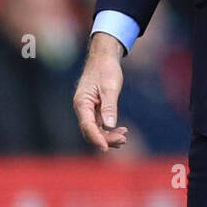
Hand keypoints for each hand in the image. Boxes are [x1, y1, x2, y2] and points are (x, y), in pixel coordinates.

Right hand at [73, 33, 128, 150]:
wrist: (104, 57)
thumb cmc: (106, 69)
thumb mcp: (110, 87)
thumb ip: (109, 106)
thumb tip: (109, 125)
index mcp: (82, 103)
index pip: (87, 126)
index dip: (97, 139)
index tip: (106, 148)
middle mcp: (82, 108)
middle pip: (91, 131)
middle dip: (106, 138)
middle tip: (124, 139)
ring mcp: (88, 109)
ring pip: (95, 130)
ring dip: (109, 136)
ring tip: (124, 137)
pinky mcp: (94, 109)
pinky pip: (100, 124)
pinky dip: (109, 130)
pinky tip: (121, 131)